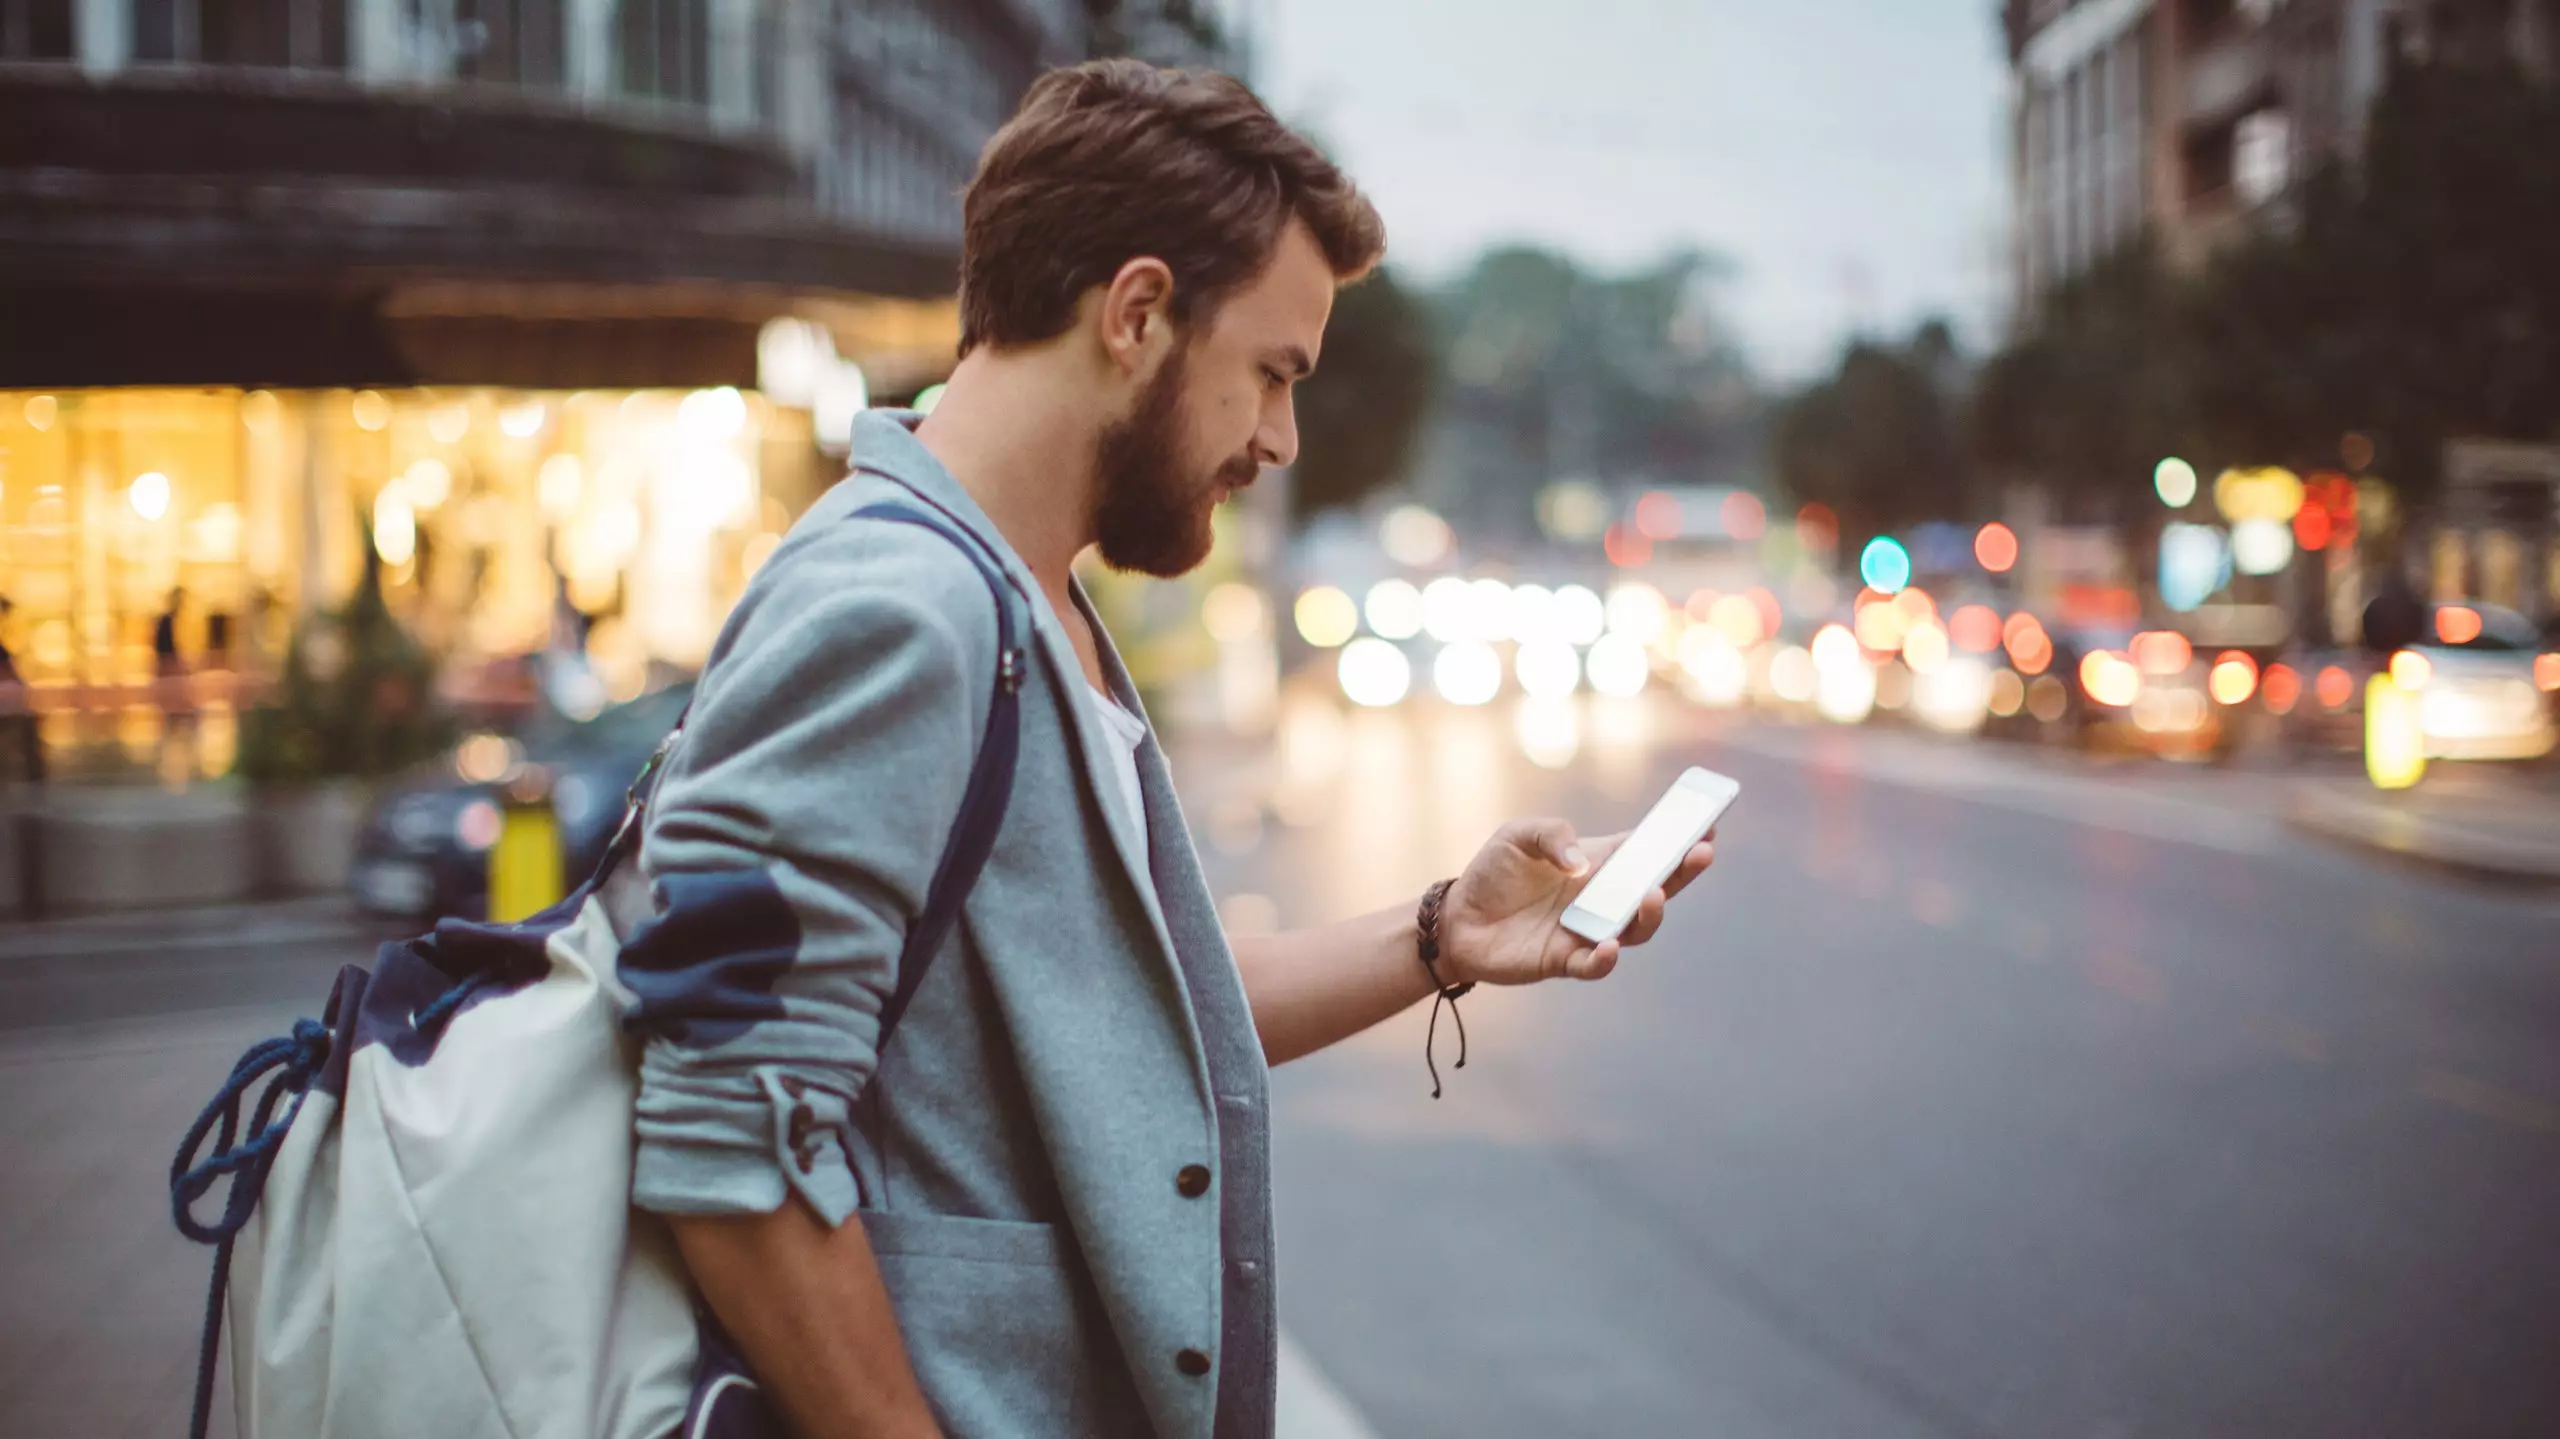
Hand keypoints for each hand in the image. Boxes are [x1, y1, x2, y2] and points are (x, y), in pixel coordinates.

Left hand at [1437, 819, 1715, 986]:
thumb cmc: (1493, 873)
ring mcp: (1588, 930)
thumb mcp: (1518, 835)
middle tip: (1700, 852)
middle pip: (1656, 888)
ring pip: (1636, 929)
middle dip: (1683, 872)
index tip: (1707, 823)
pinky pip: (1595, 964)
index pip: (1649, 850)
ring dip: (1650, 914)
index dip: (1680, 838)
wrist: (1456, 919)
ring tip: (1651, 895)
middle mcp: (1602, 898)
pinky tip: (1605, 946)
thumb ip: (1552, 836)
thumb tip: (1583, 865)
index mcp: (1599, 863)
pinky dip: (1604, 959)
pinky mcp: (1564, 960)